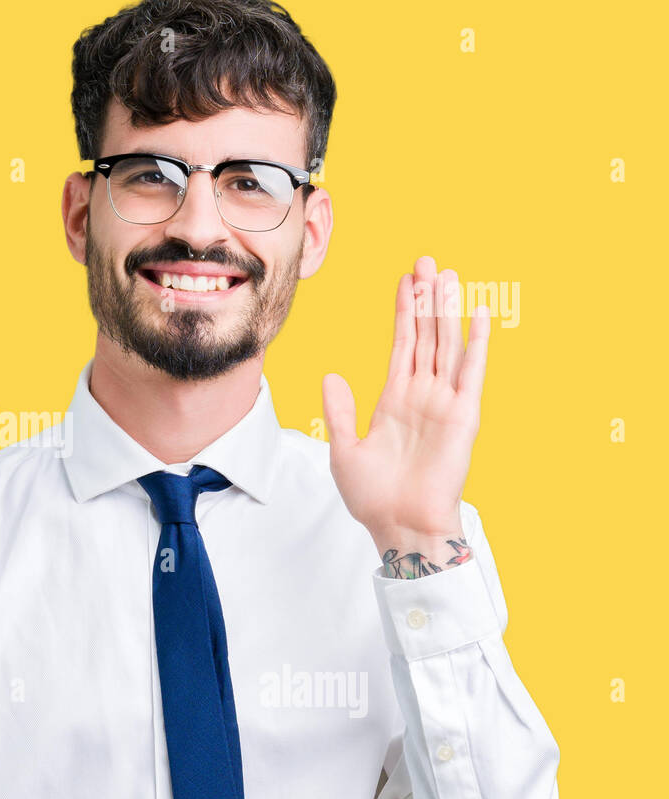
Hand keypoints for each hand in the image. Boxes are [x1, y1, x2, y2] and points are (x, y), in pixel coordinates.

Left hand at [321, 255, 490, 561]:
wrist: (399, 526)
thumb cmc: (373, 497)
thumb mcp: (343, 448)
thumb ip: (339, 410)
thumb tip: (331, 374)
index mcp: (395, 401)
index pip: (402, 346)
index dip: (404, 313)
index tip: (405, 280)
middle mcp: (422, 396)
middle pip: (425, 336)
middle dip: (425, 299)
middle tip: (427, 260)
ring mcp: (444, 404)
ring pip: (446, 345)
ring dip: (447, 310)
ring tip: (448, 274)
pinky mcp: (463, 417)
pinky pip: (471, 373)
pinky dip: (476, 343)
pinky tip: (478, 314)